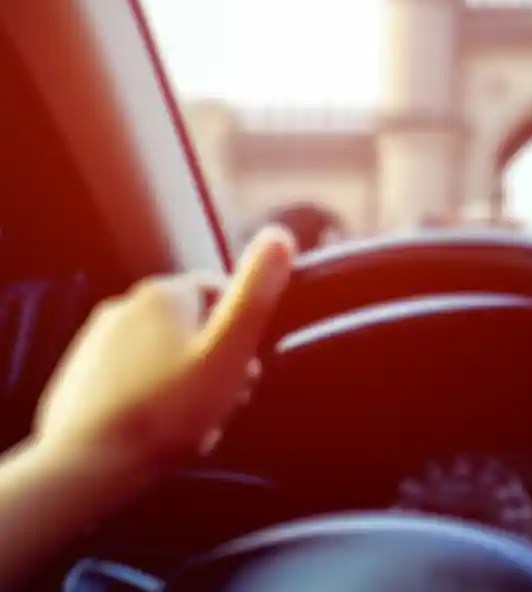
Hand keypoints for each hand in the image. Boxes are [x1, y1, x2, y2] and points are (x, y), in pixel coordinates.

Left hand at [32, 227, 294, 480]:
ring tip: (189, 424)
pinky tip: (158, 429)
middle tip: (218, 405)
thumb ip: (255, 293)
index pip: (225, 297)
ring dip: (187, 384)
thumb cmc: (169, 410)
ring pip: (167, 356)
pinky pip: (136, 378)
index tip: (240, 374)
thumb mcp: (228, 351)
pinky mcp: (81, 373)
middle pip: (196, 329)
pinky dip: (153, 399)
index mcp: (164, 293)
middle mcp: (126, 304)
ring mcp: (98, 340)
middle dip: (215, 364)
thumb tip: (280, 235)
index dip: (241, 337)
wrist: (87, 466)